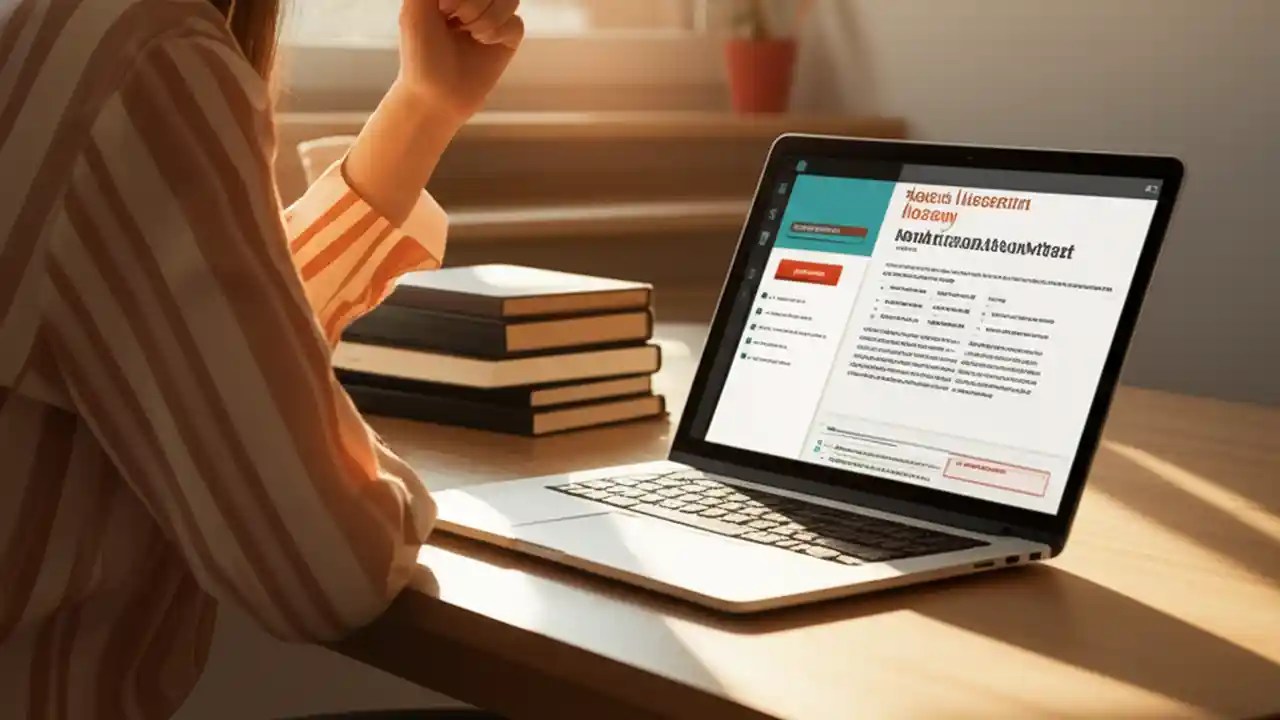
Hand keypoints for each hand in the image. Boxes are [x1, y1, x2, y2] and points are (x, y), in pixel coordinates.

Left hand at [395, 0, 524, 125]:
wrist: (437, 96)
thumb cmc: (421, 54)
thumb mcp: (416, 8)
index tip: (444, 7)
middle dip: (472, 1)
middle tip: (453, 19)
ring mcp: (493, 16)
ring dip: (485, 17)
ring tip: (469, 34)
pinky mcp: (508, 37)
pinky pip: (516, 22)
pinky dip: (498, 33)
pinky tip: (483, 44)